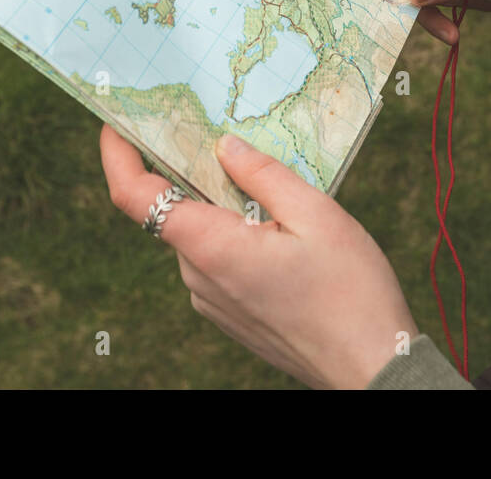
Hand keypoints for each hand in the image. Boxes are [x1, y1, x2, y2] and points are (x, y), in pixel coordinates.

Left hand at [100, 125, 417, 388]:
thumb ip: (263, 174)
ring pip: (200, 235)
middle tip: (231, 139)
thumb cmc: (351, 292)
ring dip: (224, 207)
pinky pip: (217, 261)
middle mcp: (198, 276)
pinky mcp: (229, 315)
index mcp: (210, 246)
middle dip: (196, 174)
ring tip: (279, 196)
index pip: (134, 196)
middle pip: (174, 210)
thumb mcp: (316, 214)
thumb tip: (224, 146)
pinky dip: (235, 235)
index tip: (118, 122)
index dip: (117, 154)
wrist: (374, 368)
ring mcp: (211, 301)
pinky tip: (282, 234)